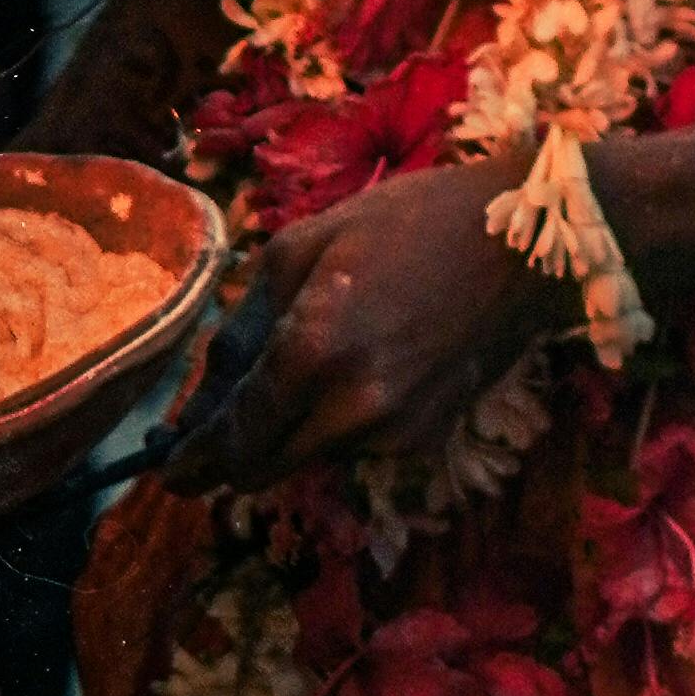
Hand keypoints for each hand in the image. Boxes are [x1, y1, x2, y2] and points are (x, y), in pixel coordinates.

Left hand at [160, 168, 553, 495]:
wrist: (527, 246)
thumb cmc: (410, 224)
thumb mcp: (303, 246)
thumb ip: (245, 323)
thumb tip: (207, 386)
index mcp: (315, 350)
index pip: (236, 431)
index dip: (193, 459)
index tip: (167, 472)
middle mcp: (353, 406)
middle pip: (264, 466)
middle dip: (226, 462)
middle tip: (196, 452)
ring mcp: (396, 430)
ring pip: (308, 458)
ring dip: (282, 441)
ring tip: (282, 391)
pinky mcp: (427, 438)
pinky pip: (354, 447)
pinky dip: (332, 428)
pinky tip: (348, 377)